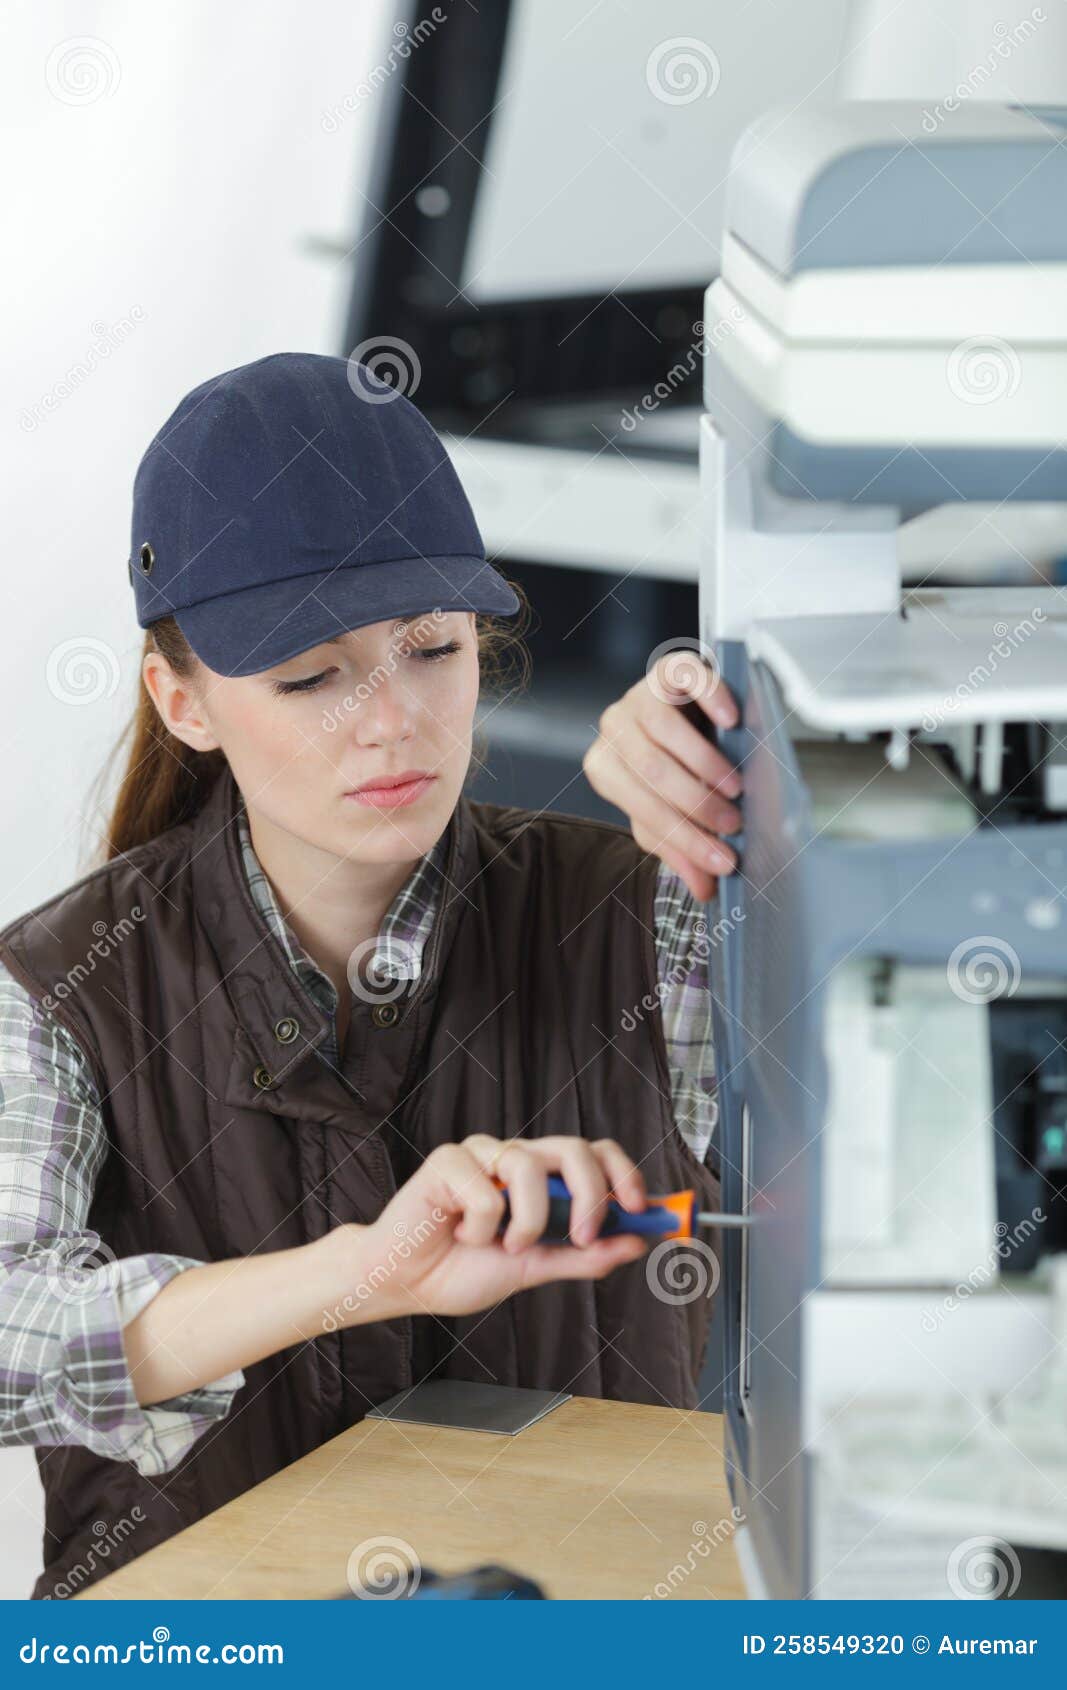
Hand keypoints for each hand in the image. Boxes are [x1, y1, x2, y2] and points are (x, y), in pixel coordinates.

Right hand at [339, 1135, 650, 1320]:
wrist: (405, 1284)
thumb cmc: (461, 1270)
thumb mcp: (534, 1269)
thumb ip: (582, 1256)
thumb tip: (636, 1243)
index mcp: (542, 1177)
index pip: (594, 1154)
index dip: (623, 1174)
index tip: (639, 1210)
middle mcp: (516, 1157)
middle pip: (573, 1148)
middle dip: (588, 1194)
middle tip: (582, 1236)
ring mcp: (482, 1155)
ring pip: (530, 1167)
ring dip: (526, 1222)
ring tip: (502, 1246)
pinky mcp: (447, 1161)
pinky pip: (485, 1190)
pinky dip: (481, 1227)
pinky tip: (459, 1234)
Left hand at [582, 654, 741, 900]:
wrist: (682, 712)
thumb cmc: (671, 766)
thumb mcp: (669, 809)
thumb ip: (681, 847)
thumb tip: (706, 889)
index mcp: (605, 769)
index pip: (643, 809)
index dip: (684, 839)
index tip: (722, 861)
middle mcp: (614, 729)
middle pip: (653, 771)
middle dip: (696, 805)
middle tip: (732, 825)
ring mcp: (639, 696)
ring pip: (667, 732)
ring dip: (706, 765)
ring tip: (735, 788)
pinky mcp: (669, 669)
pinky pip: (687, 679)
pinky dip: (712, 699)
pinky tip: (732, 722)